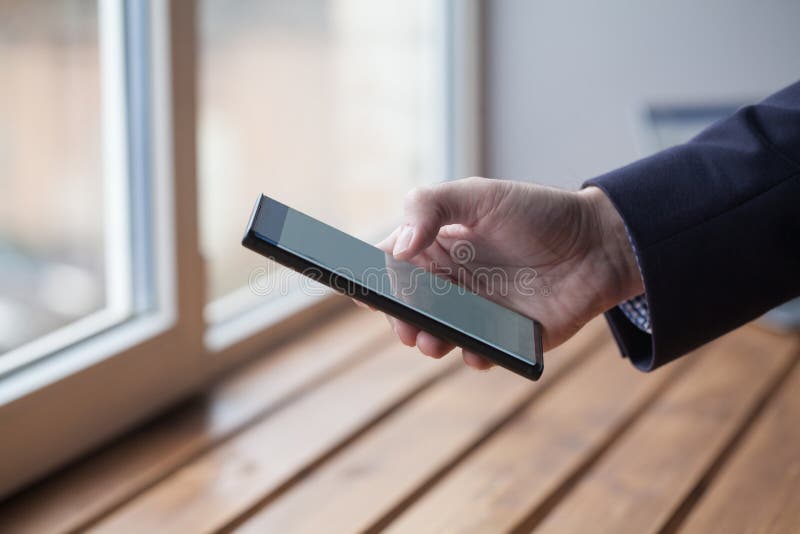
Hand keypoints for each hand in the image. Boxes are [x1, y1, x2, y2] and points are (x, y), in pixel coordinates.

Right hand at [375, 177, 642, 369]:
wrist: (600, 244)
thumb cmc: (539, 213)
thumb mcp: (481, 193)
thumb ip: (432, 205)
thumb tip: (399, 248)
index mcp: (439, 245)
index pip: (394, 263)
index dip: (375, 276)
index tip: (363, 289)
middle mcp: (453, 281)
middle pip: (409, 305)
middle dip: (400, 318)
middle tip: (405, 324)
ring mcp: (478, 311)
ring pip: (438, 334)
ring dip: (428, 341)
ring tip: (432, 341)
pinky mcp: (506, 337)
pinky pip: (480, 352)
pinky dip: (473, 354)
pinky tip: (478, 349)